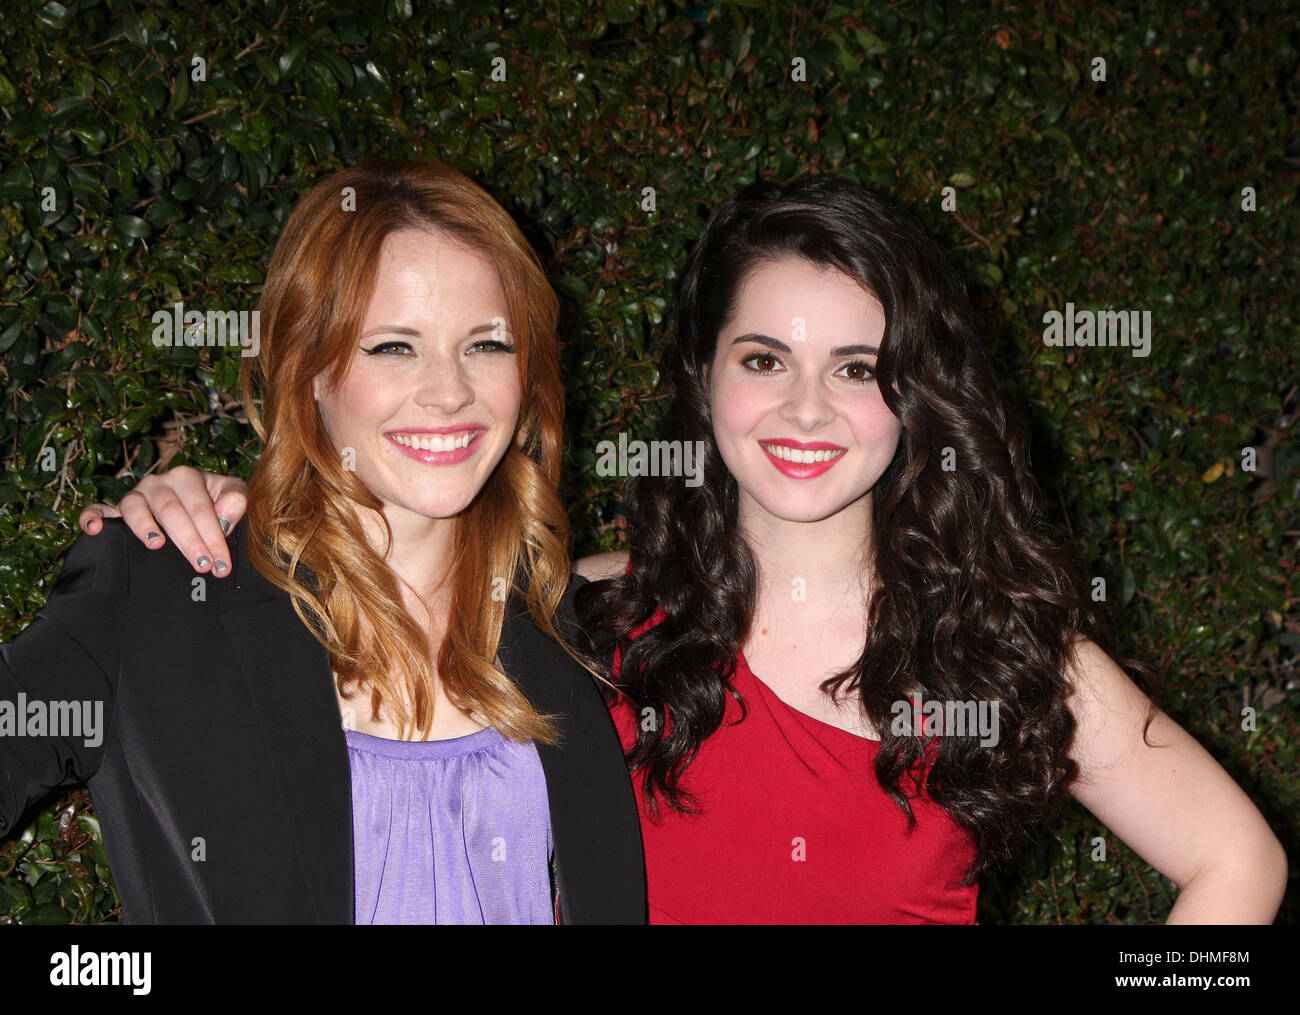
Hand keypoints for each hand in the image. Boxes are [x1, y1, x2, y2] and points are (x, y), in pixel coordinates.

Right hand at [77, 466, 248, 576]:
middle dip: (188, 540)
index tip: (221, 562)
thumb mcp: (234, 495)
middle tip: (201, 565)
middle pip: (170, 511)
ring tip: (157, 545)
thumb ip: (236, 500)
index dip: (213, 535)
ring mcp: (135, 495)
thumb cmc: (217, 501)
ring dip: (144, 526)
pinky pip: (98, 510)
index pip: (200, 508)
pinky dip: (93, 517)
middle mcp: (159, 483)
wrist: (200, 504)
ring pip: (134, 506)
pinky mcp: (116, 510)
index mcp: (187, 477)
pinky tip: (95, 530)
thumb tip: (225, 516)